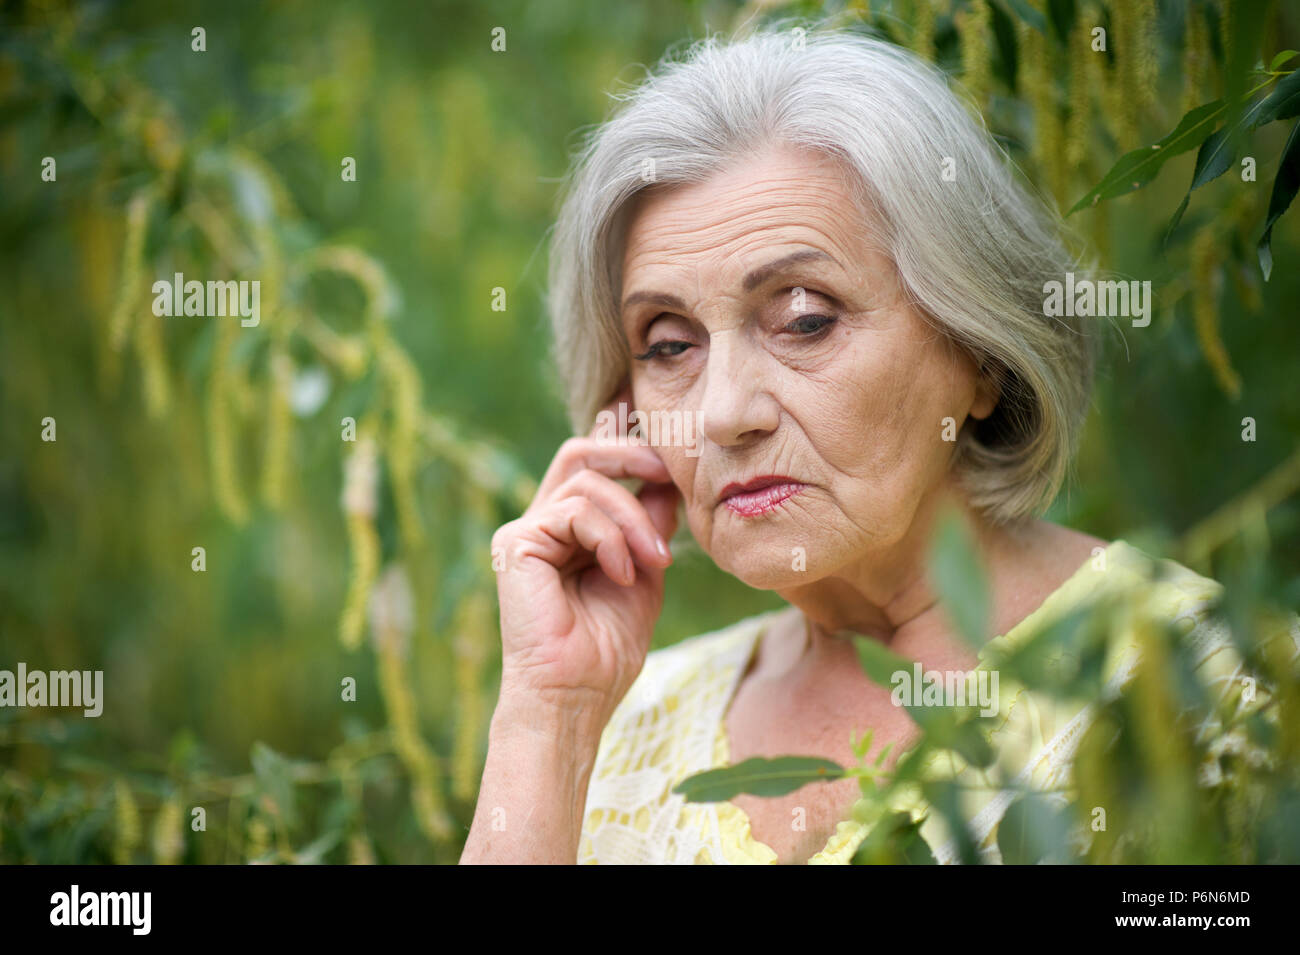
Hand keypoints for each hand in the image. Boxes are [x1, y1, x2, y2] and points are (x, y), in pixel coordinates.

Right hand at [490, 388, 680, 731]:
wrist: (576, 695)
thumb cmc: (607, 647)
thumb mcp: (643, 572)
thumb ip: (650, 525)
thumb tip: (668, 480)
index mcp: (568, 530)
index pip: (593, 466)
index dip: (627, 445)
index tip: (669, 444)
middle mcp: (542, 524)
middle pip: (581, 454)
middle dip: (631, 454)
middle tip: (669, 471)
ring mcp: (525, 531)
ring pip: (588, 482)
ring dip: (633, 518)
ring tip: (653, 560)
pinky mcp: (517, 543)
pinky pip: (574, 511)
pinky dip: (610, 538)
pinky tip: (623, 574)